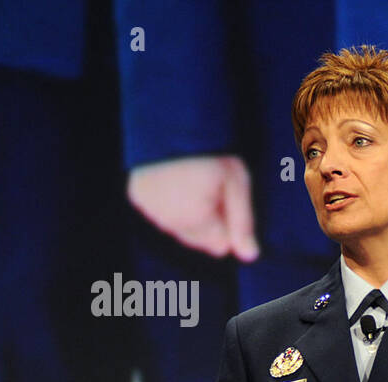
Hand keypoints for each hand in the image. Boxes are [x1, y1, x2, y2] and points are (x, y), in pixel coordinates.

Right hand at [127, 156, 259, 260]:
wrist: (171, 118)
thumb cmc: (211, 151)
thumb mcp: (236, 184)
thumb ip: (243, 223)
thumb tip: (250, 257)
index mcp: (194, 219)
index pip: (219, 246)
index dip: (229, 225)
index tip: (229, 199)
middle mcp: (168, 221)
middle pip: (199, 240)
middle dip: (210, 221)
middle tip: (212, 186)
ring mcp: (149, 210)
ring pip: (179, 228)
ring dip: (189, 213)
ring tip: (193, 181)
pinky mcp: (137, 197)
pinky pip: (161, 214)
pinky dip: (170, 204)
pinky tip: (176, 181)